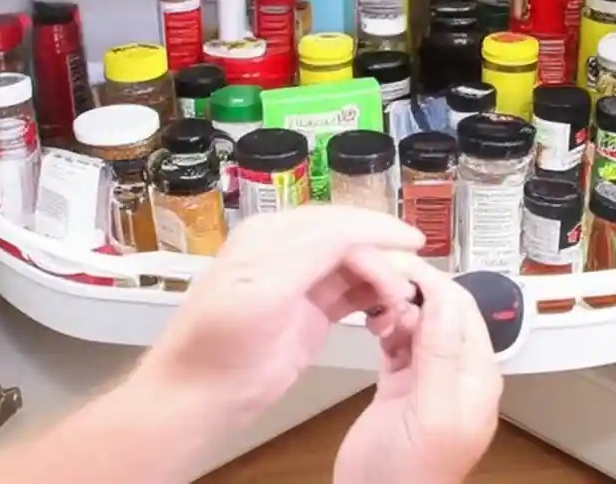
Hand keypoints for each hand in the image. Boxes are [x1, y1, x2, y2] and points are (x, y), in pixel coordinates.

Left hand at [130, 205, 422, 421]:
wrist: (200, 393)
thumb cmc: (221, 339)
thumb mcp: (265, 287)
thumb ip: (311, 252)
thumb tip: (358, 231)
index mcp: (272, 234)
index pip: (337, 221)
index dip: (378, 228)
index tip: (415, 240)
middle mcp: (289, 251)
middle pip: (351, 240)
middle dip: (384, 258)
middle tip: (408, 285)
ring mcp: (301, 283)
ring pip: (355, 267)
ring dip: (382, 280)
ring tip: (400, 303)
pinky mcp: (311, 314)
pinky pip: (352, 295)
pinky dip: (374, 300)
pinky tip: (388, 312)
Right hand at [334, 260, 503, 483]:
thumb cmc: (409, 476)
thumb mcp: (431, 413)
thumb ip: (440, 355)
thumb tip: (446, 299)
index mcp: (476, 376)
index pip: (462, 309)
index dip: (432, 281)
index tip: (399, 263)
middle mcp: (456, 372)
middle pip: (440, 310)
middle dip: (412, 287)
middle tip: (377, 272)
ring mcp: (427, 378)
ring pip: (418, 322)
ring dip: (397, 305)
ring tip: (373, 301)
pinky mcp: (400, 385)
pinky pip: (398, 340)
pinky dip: (386, 326)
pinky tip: (372, 322)